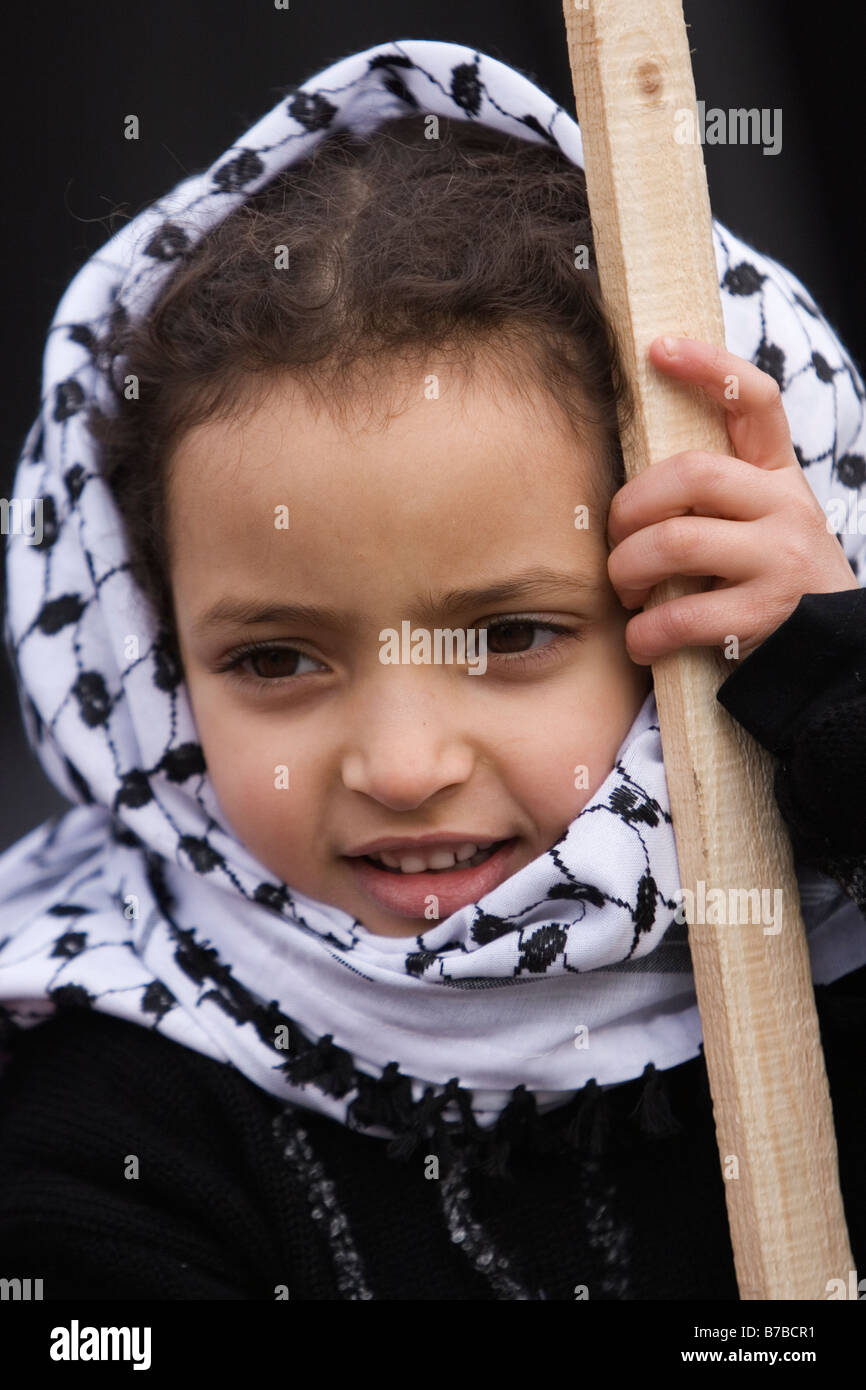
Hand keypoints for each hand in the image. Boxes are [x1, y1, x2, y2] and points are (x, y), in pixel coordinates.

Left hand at [605, 335, 859, 665]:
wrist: (830, 658)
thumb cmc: (768, 585)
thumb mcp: (758, 525)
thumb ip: (715, 495)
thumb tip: (630, 479)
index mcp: (778, 477)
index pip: (754, 401)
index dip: (708, 367)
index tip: (658, 348)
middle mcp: (787, 508)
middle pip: (691, 474)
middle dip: (631, 507)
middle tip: (617, 538)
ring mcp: (780, 560)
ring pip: (675, 541)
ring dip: (628, 568)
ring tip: (626, 590)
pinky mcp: (766, 615)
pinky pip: (680, 615)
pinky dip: (644, 633)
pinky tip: (641, 641)